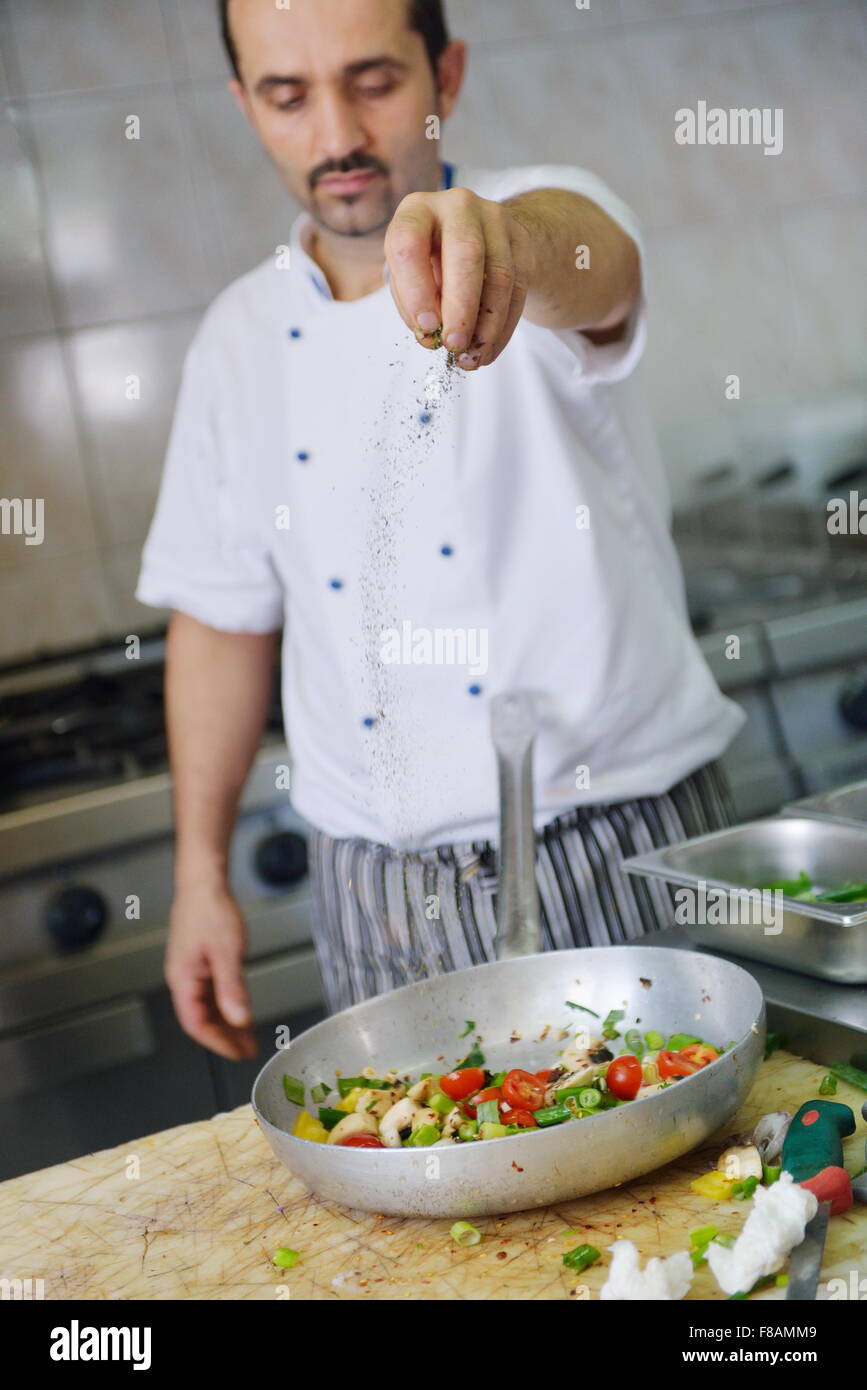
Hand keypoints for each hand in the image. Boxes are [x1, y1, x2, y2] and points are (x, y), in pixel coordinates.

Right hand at [165, 884, 256, 1060]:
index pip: (196, 1023)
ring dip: (226, 1023)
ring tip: (247, 1037)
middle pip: (201, 1018)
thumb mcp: (227, 953)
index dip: (218, 1042)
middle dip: (224, 1037)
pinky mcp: (199, 963)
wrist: (203, 883)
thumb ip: (232, 989)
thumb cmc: (209, 910)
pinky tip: (240, 1010)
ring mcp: (190, 971)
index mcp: (183, 979)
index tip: (238, 1053)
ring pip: (207, 1007)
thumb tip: (240, 1019)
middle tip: (247, 1051)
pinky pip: (211, 993)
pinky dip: (226, 1005)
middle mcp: (183, 979)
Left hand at [384, 187, 535, 369]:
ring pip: (499, 276)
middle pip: (466, 254)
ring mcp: (495, 218)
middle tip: (454, 345)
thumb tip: (431, 335)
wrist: (478, 237)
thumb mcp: (410, 276)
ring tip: (472, 356)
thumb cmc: (431, 261)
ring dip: (487, 324)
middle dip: (461, 308)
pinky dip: (503, 326)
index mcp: (417, 210)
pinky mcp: (520, 241)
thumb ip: (414, 303)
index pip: (410, 244)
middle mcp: (457, 206)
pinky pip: (517, 289)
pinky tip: (488, 349)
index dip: (416, 290)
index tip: (426, 328)